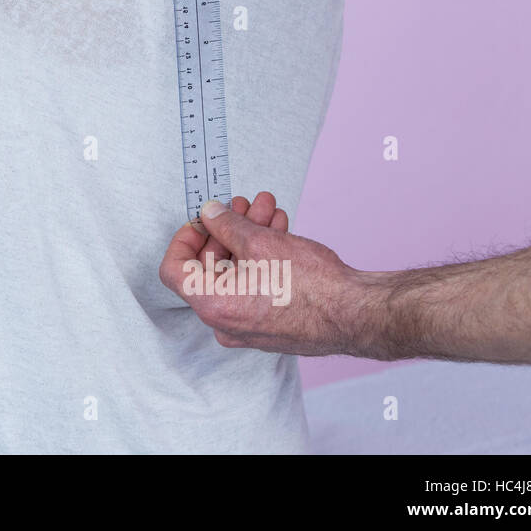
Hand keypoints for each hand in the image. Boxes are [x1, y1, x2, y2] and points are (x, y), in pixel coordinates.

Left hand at [159, 191, 382, 356]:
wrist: (357, 314)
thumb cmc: (311, 287)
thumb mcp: (260, 241)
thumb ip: (226, 225)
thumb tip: (210, 214)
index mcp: (212, 305)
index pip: (174, 269)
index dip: (185, 237)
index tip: (201, 219)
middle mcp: (225, 322)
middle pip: (210, 266)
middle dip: (228, 228)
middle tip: (242, 204)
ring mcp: (248, 326)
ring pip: (237, 272)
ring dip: (249, 237)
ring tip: (267, 209)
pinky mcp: (270, 325)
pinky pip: (254, 286)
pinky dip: (261, 258)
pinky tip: (278, 230)